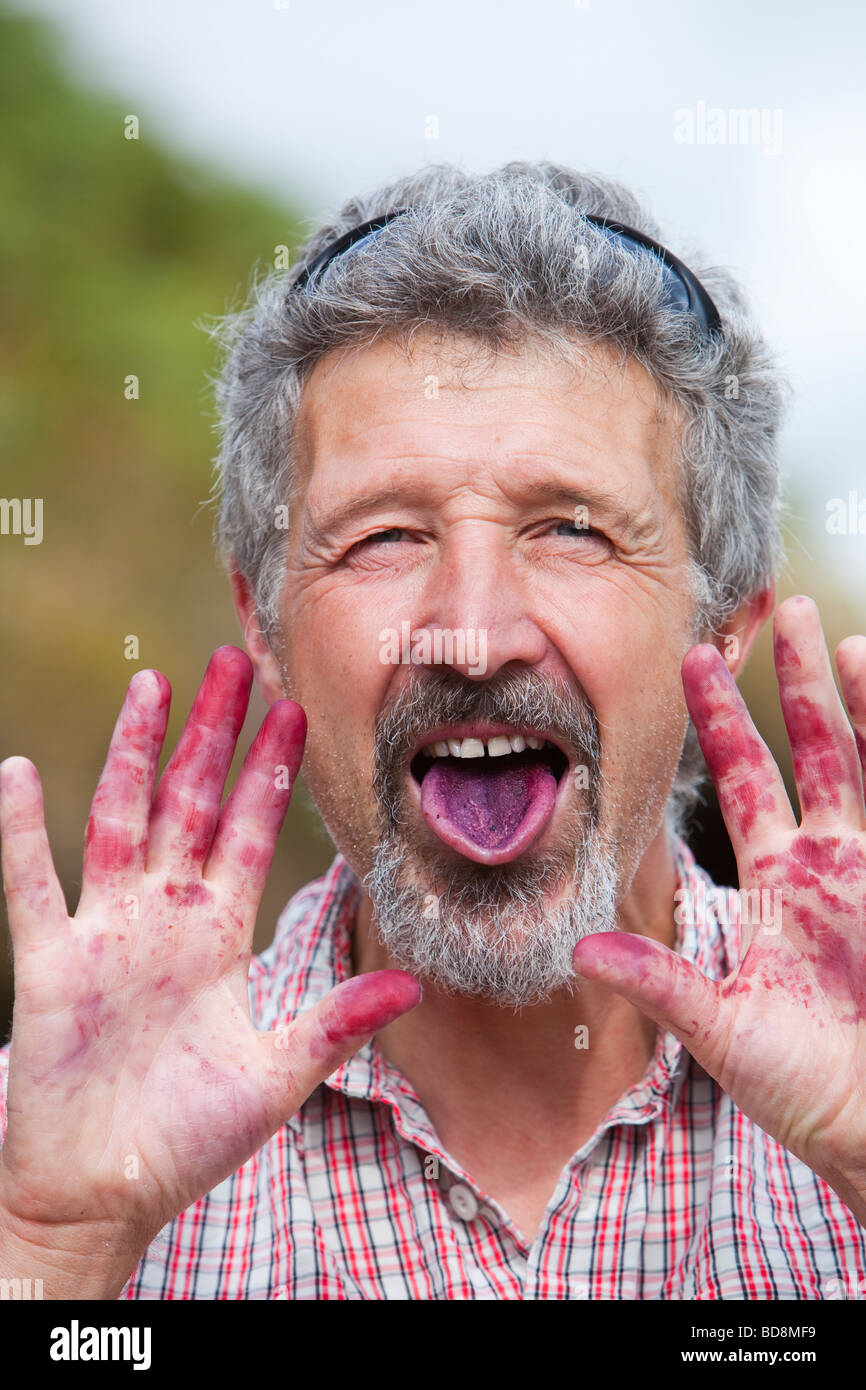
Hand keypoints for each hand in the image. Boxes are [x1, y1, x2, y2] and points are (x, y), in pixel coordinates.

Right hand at [0, 647, 419, 1253]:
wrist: (107, 1194)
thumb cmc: (189, 1138)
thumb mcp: (277, 1074)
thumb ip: (336, 1022)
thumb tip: (416, 986)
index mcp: (217, 934)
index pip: (247, 831)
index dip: (270, 772)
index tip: (294, 711)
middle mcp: (164, 917)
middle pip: (190, 802)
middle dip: (213, 734)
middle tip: (234, 661)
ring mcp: (105, 933)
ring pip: (121, 819)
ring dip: (134, 754)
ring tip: (152, 686)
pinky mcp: (51, 964)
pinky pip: (32, 886)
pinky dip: (20, 832)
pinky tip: (19, 773)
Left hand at [573, 596, 865, 1220]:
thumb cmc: (803, 1087)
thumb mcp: (719, 1027)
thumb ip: (660, 982)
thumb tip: (582, 950)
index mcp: (780, 883)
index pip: (746, 780)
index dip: (722, 723)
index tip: (693, 662)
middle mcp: (829, 862)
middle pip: (811, 750)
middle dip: (795, 684)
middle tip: (781, 609)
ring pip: (864, 762)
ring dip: (852, 700)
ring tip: (836, 633)